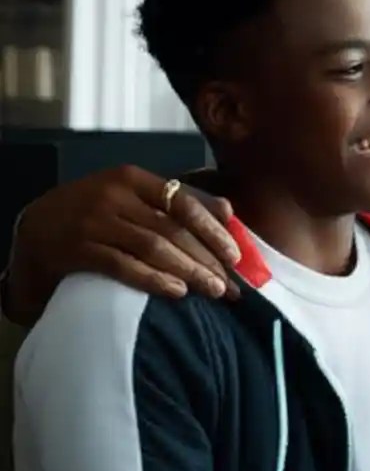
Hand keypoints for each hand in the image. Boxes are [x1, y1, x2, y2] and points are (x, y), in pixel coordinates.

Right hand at [7, 165, 240, 324]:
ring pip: (152, 247)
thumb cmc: (95, 214)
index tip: (236, 256)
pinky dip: (153, 279)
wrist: (34, 229)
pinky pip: (123, 266)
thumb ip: (177, 201)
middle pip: (172, 230)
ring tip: (212, 291)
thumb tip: (229, 210)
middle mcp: (114, 195)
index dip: (213, 231)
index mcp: (132, 178)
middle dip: (206, 259)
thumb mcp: (132, 197)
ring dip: (188, 271)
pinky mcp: (77, 249)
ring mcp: (94, 222)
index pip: (184, 203)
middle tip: (230, 285)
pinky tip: (176, 292)